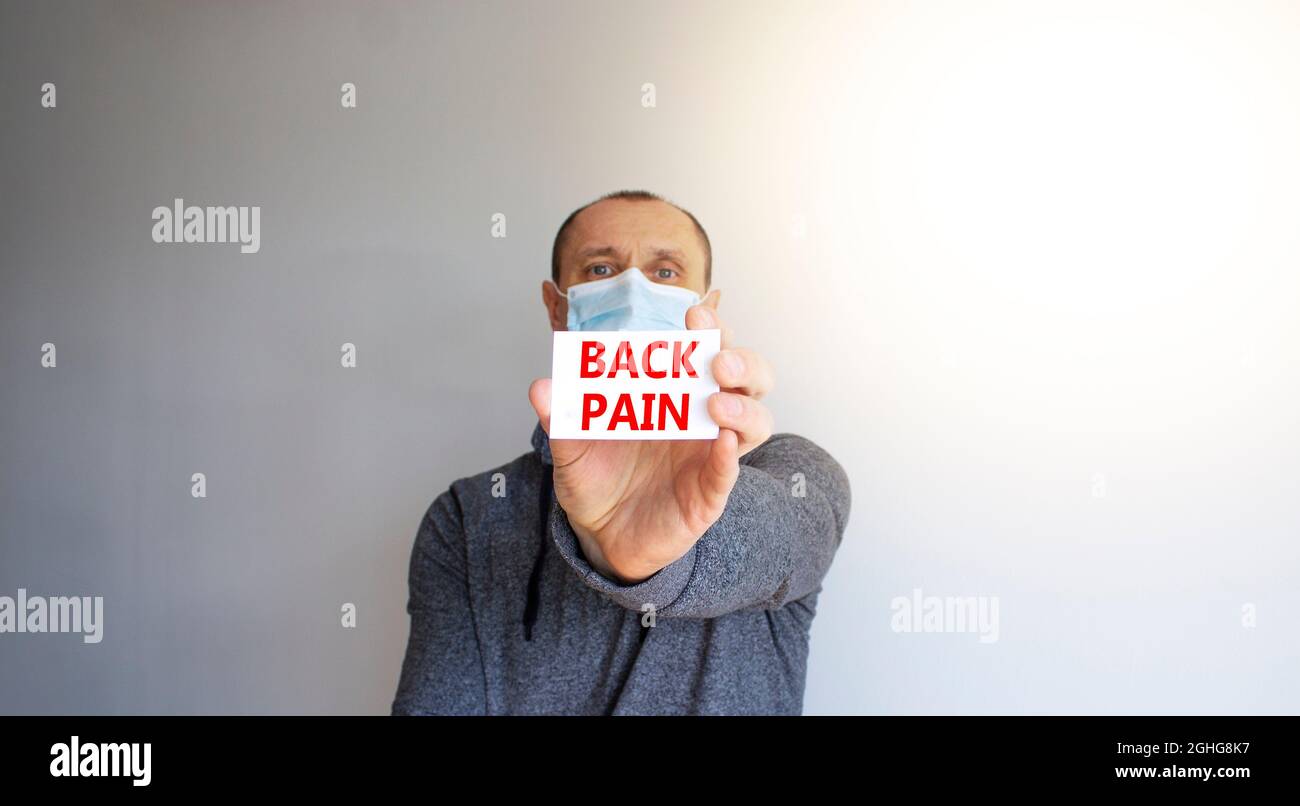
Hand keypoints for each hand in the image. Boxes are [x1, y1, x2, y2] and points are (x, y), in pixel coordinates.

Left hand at [528, 294, 775, 583]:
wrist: (599, 534)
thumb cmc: (598, 479)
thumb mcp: (572, 446)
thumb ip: (560, 418)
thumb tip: (540, 387)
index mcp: (674, 392)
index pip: (708, 349)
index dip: (711, 328)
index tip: (694, 316)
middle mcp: (703, 417)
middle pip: (749, 378)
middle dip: (741, 361)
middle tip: (716, 362)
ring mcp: (710, 454)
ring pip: (756, 422)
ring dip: (742, 409)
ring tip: (717, 406)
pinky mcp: (709, 493)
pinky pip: (729, 472)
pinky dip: (729, 457)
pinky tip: (722, 443)